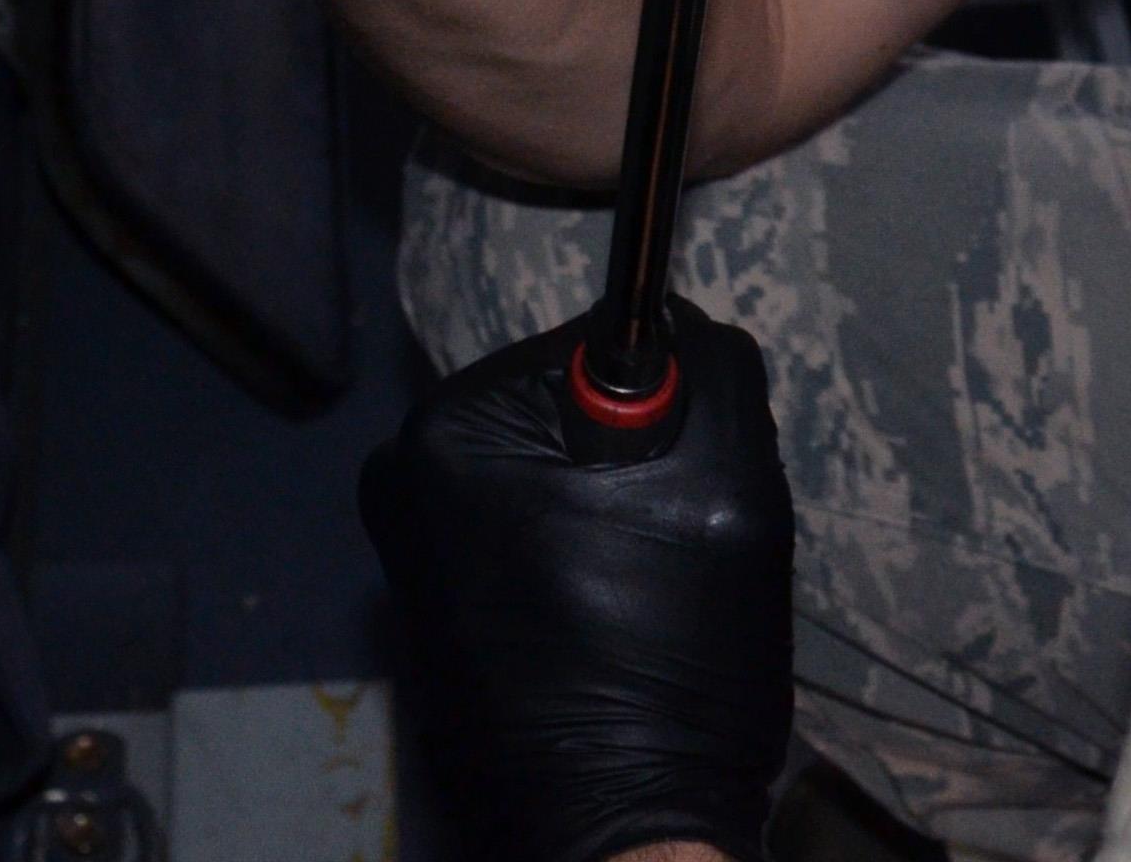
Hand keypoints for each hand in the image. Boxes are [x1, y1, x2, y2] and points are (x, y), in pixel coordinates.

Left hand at [362, 307, 793, 861]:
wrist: (621, 838)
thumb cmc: (674, 668)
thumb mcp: (729, 491)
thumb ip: (708, 372)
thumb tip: (671, 320)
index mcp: (449, 431)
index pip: (586, 354)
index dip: (658, 417)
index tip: (682, 495)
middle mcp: (400, 476)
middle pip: (556, 415)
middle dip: (622, 468)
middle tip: (668, 555)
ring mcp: (403, 547)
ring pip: (542, 478)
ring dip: (597, 518)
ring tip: (637, 602)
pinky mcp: (426, 605)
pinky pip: (514, 539)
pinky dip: (564, 566)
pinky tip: (601, 632)